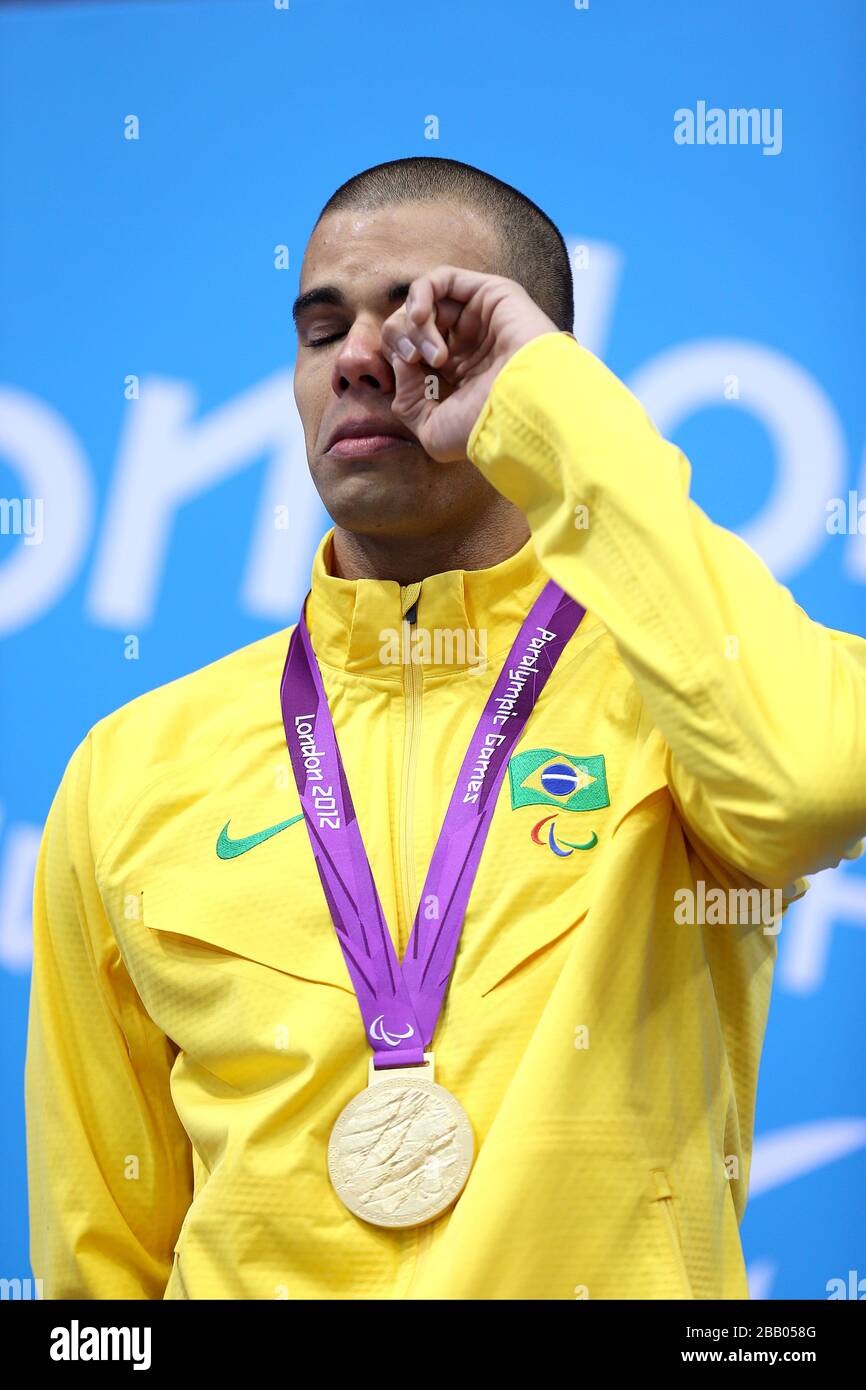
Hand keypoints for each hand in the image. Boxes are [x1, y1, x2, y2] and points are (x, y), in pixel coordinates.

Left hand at [380, 265, 560, 461]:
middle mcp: (466, 343)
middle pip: (411, 325)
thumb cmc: (483, 424)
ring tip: (431, 352)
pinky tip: (420, 317)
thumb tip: (399, 362)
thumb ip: (406, 400)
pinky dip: (420, 294)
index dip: (395, 358)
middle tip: (414, 361)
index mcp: (456, 373)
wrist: (523, 407)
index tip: (405, 376)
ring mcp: (477, 317)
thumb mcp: (431, 430)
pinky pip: (441, 278)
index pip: (409, 351)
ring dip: (414, 325)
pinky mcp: (489, 293)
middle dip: (402, 340)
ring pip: (425, 303)